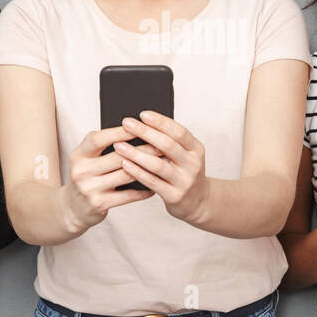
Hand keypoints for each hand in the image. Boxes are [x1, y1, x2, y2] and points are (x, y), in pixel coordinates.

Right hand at [63, 126, 157, 234]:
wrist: (72, 208)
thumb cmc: (86, 177)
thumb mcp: (85, 159)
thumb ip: (102, 147)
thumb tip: (134, 131)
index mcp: (78, 155)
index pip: (98, 139)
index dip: (119, 132)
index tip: (139, 126)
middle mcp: (81, 171)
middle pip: (117, 157)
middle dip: (142, 149)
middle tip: (161, 145)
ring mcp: (90, 189)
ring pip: (125, 175)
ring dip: (147, 168)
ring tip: (163, 163)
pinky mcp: (99, 204)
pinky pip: (128, 195)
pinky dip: (143, 190)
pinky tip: (154, 185)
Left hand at [114, 110, 209, 224]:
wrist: (197, 202)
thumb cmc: (183, 173)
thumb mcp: (184, 155)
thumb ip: (170, 142)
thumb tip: (141, 124)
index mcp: (196, 149)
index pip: (179, 131)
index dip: (160, 122)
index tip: (142, 114)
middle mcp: (193, 164)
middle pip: (167, 145)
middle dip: (145, 132)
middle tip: (126, 124)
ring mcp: (184, 181)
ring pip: (158, 164)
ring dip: (136, 153)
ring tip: (119, 145)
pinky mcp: (175, 196)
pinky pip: (152, 182)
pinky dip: (137, 172)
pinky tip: (125, 164)